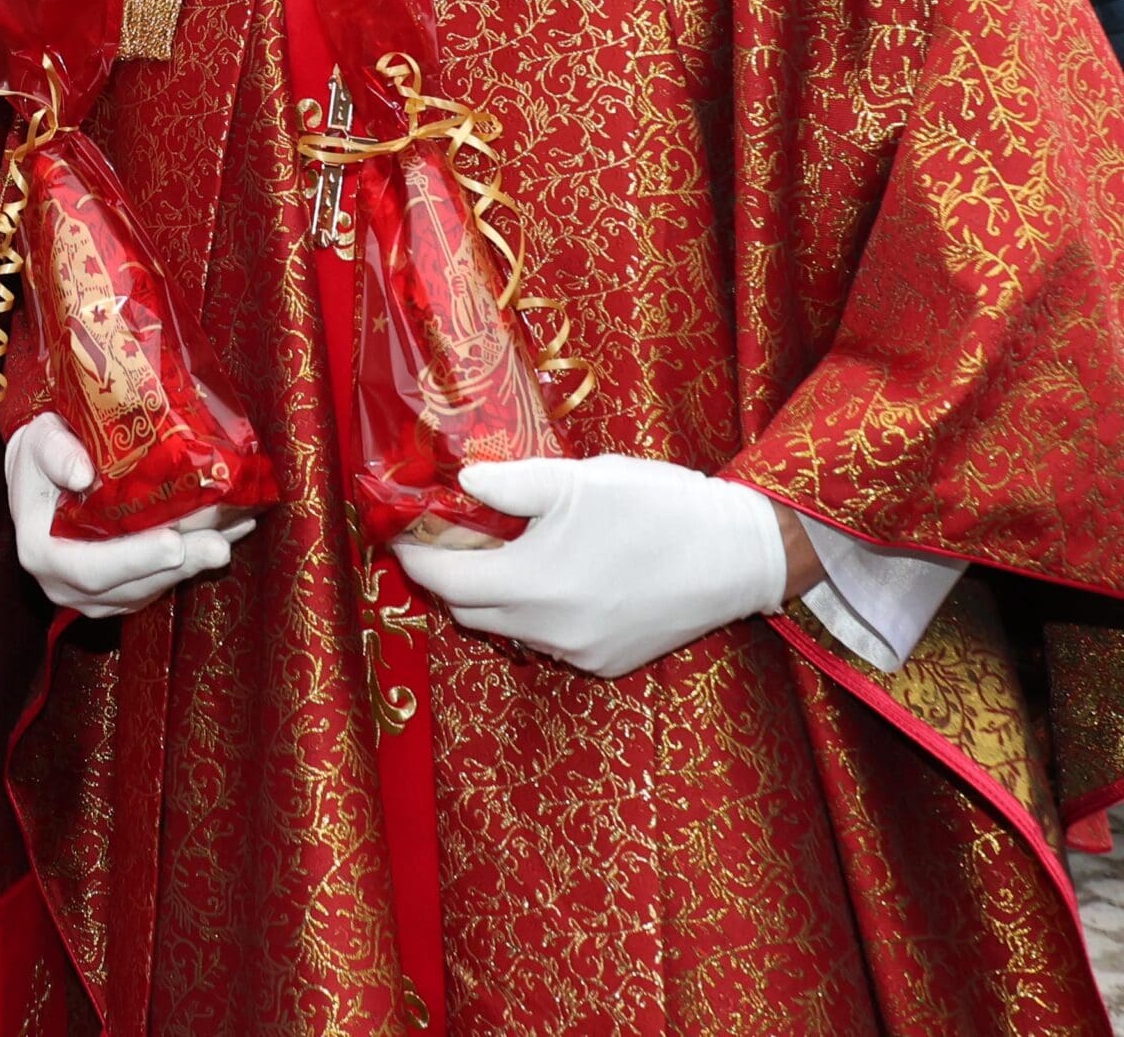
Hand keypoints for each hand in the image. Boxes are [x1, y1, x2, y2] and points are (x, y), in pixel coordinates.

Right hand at [6, 412, 255, 619]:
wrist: (40, 474)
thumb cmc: (39, 454)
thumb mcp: (38, 440)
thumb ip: (55, 452)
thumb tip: (82, 474)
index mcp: (41, 552)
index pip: (88, 568)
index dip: (133, 559)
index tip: (172, 542)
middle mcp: (66, 585)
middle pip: (130, 585)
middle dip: (180, 566)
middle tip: (220, 545)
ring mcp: (96, 594)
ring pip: (152, 588)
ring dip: (195, 565)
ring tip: (232, 536)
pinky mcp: (121, 590)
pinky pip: (161, 582)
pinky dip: (195, 560)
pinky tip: (227, 534)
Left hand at [394, 455, 788, 679]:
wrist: (739, 555)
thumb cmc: (656, 507)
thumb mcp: (576, 479)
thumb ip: (508, 482)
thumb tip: (461, 482)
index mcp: (532, 585)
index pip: (444, 579)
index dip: (414, 553)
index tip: (399, 527)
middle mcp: (550, 631)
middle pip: (469, 609)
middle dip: (448, 573)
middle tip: (449, 531)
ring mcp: (580, 653)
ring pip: (508, 626)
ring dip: (492, 591)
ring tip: (502, 544)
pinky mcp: (607, 661)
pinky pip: (548, 637)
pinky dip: (533, 608)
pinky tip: (553, 571)